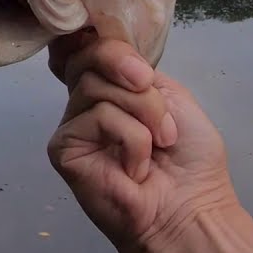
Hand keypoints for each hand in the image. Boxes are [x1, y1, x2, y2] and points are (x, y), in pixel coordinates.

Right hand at [45, 33, 239, 252]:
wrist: (189, 209)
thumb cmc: (189, 160)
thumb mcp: (172, 96)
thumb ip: (136, 69)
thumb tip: (102, 45)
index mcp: (109, 86)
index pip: (88, 45)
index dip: (106, 43)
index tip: (139, 63)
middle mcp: (85, 101)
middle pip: (90, 55)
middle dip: (133, 73)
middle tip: (155, 96)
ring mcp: (71, 124)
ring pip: (98, 86)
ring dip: (144, 112)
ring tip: (160, 144)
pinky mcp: (63, 148)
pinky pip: (98, 117)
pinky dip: (131, 139)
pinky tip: (136, 167)